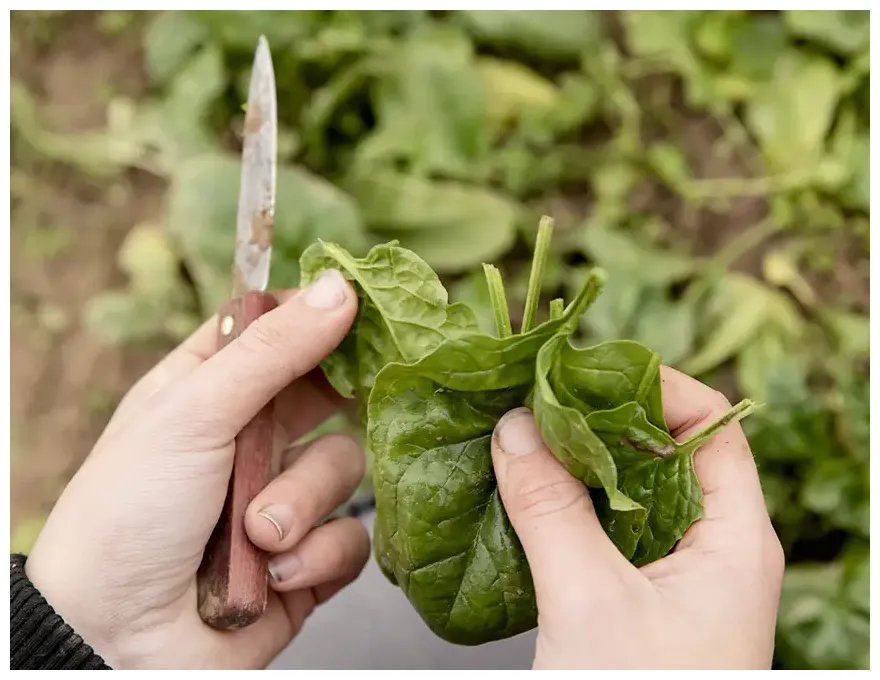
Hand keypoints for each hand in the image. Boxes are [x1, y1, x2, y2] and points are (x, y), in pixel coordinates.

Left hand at [26, 271, 370, 669]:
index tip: (363, 307)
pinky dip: (315, 555)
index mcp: (212, 389)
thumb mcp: (194, 412)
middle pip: (328, 393)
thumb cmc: (131, 512)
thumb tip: (341, 287)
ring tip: (258, 532)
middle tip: (352, 396)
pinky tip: (275, 572)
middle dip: (338, 404)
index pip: (276, 330)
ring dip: (303, 502)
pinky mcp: (306, 558)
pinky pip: (349, 538)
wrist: (116, 642)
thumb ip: (273, 351)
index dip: (318, 315)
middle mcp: (252, 438)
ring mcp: (282, 498)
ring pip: (344, 468)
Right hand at [490, 366, 783, 669]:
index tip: (583, 368)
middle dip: (598, 417)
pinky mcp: (631, 599)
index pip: (711, 426)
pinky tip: (519, 490)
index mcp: (736, 539)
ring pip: (625, 491)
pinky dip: (560, 503)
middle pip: (663, 451)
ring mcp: (670, 576)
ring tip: (518, 432)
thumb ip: (551, 509)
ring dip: (572, 461)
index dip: (654, 385)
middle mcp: (711, 549)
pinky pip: (599, 529)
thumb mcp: (592, 601)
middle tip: (535, 394)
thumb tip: (516, 427)